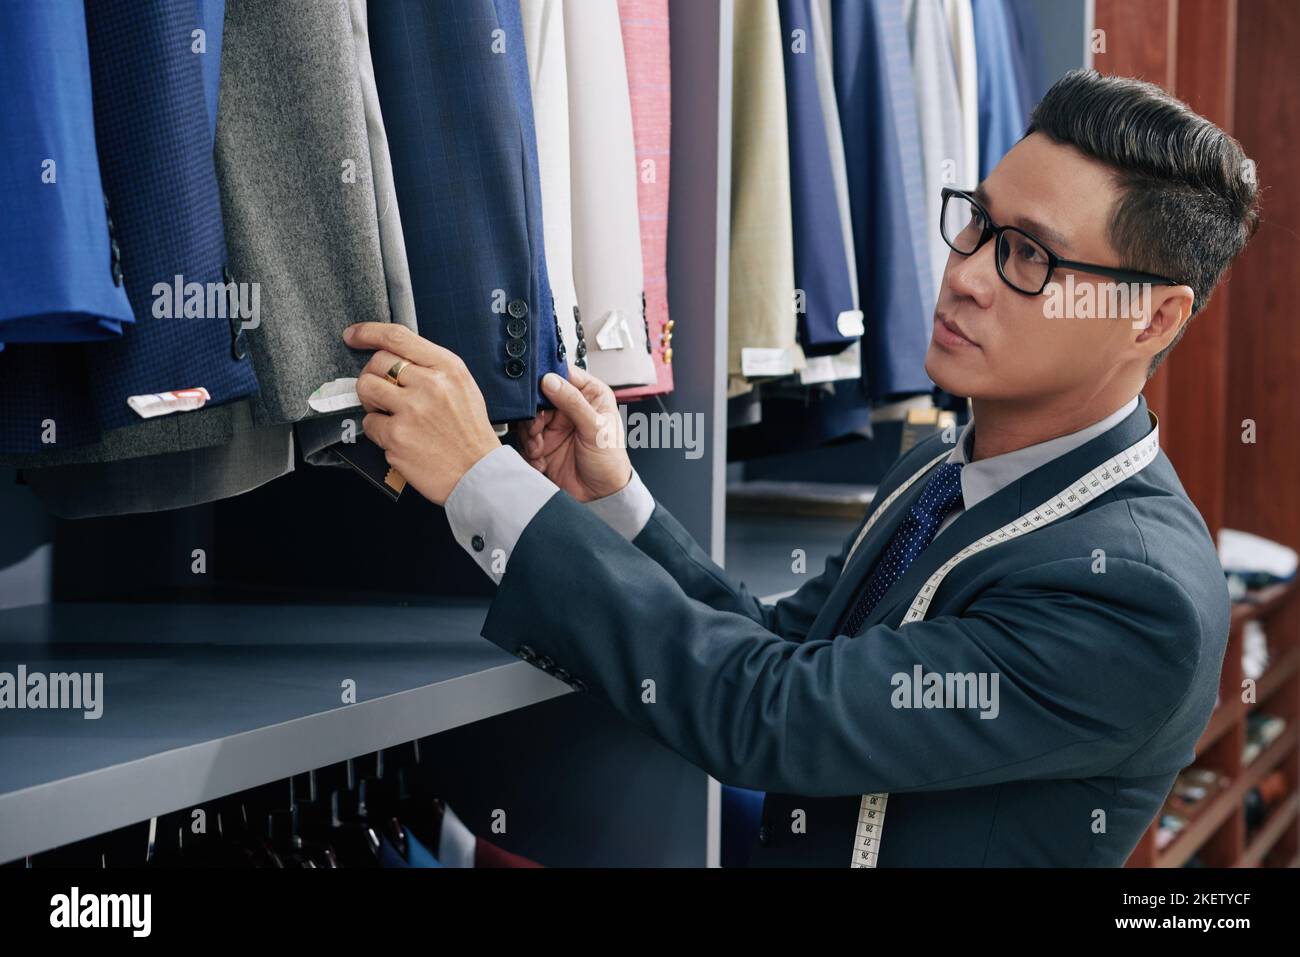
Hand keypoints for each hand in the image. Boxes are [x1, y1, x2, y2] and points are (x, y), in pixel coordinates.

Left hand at [344, 322, 501, 504]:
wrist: (478, 474)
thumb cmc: (470, 433)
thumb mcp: (463, 388)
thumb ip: (432, 369)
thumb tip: (394, 359)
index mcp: (448, 368)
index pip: (398, 337)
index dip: (369, 332)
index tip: (353, 335)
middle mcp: (430, 384)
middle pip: (377, 362)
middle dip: (373, 375)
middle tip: (383, 393)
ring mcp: (411, 410)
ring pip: (366, 388)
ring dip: (371, 401)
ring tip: (390, 414)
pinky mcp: (397, 436)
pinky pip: (369, 423)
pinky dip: (378, 431)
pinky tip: (399, 438)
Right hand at [514, 365, 631, 501]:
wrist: (600, 497)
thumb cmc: (610, 463)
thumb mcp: (595, 429)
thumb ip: (573, 402)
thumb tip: (551, 380)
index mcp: (590, 395)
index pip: (565, 374)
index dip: (549, 377)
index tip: (538, 388)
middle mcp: (571, 407)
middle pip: (540, 396)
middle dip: (534, 412)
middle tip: (537, 426)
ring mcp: (555, 424)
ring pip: (529, 416)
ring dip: (530, 432)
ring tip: (539, 446)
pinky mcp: (543, 442)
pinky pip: (525, 437)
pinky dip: (529, 447)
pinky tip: (540, 457)